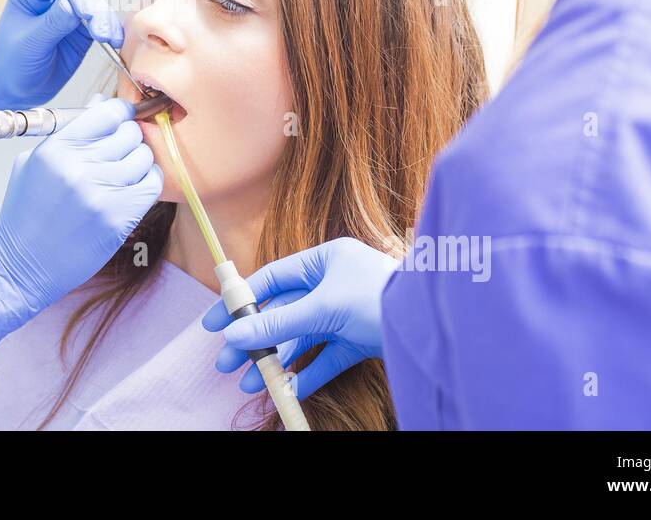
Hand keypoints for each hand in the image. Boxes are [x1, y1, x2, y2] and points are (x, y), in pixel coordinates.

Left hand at [0, 0, 120, 113]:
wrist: (14, 89)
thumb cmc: (11, 63)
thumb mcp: (29, 44)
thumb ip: (51, 24)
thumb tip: (71, 6)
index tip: (85, 13)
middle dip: (96, 10)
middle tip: (103, 32)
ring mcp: (69, 11)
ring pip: (96, 8)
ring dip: (106, 22)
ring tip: (111, 40)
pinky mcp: (82, 29)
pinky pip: (101, 25)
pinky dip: (110, 32)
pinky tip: (115, 42)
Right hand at [0, 97, 161, 360]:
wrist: (23, 265)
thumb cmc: (25, 213)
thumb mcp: (34, 163)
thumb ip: (69, 132)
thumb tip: (102, 102)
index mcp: (57, 149)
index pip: (108, 112)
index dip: (120, 113)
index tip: (121, 119)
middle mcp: (79, 167)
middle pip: (130, 134)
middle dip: (129, 138)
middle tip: (122, 149)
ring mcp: (101, 193)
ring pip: (144, 158)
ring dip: (139, 161)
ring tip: (127, 171)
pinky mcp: (119, 218)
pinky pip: (152, 185)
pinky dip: (148, 182)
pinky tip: (134, 187)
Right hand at [202, 237, 398, 398]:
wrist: (435, 325)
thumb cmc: (380, 299)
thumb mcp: (324, 309)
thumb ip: (279, 323)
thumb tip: (235, 335)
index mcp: (326, 260)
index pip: (273, 277)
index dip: (242, 300)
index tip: (215, 323)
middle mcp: (334, 283)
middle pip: (283, 312)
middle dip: (254, 339)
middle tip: (225, 362)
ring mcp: (348, 313)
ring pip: (302, 338)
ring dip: (277, 361)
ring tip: (251, 384)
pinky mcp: (361, 339)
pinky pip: (327, 357)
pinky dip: (307, 373)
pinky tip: (287, 390)